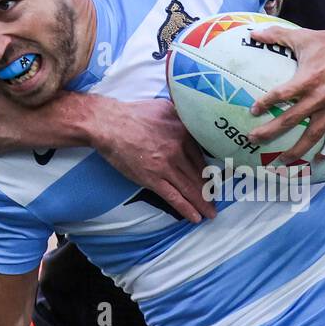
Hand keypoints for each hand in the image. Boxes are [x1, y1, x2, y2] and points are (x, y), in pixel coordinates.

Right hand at [91, 98, 214, 222]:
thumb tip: (195, 119)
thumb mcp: (166, 108)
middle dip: (209, 191)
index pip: (202, 157)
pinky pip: (174, 197)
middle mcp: (178, 150)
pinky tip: (196, 217)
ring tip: (210, 213)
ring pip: (189, 189)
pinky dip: (186, 209)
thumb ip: (183, 116)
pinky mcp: (152, 178)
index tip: (214, 181)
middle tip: (216, 201)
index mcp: (184, 132)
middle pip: (199, 175)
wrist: (109, 124)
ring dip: (202, 204)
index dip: (209, 172)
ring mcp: (166, 166)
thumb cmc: (134, 114)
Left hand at [247, 25, 324, 163]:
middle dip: (270, 132)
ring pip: (313, 135)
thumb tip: (251, 33)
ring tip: (283, 161)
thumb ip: (276, 35)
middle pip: (291, 120)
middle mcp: (320, 96)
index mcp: (307, 78)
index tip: (253, 111)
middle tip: (254, 140)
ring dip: (297, 150)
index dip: (265, 103)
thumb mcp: (301, 36)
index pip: (281, 95)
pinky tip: (319, 159)